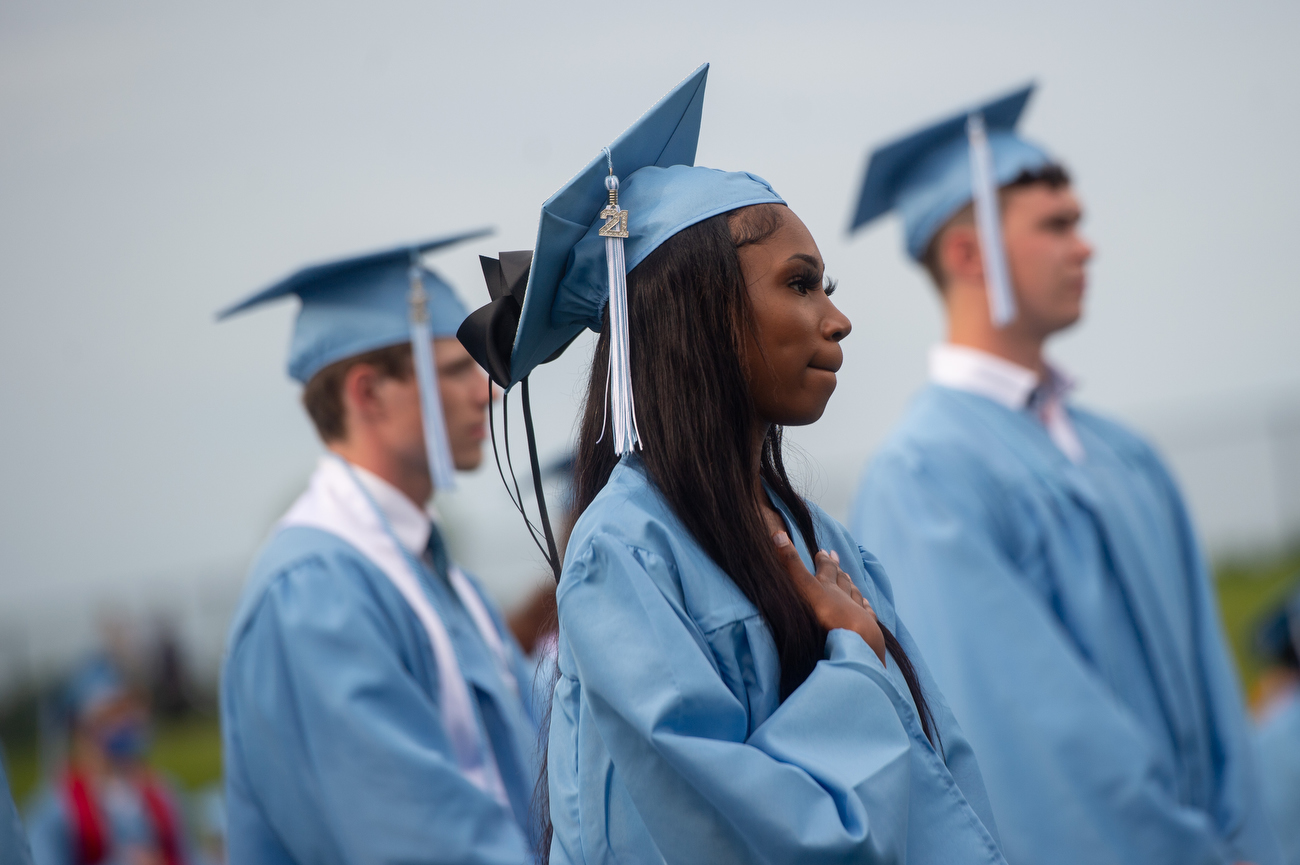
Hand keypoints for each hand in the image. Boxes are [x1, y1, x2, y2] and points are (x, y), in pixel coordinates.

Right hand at [773, 532, 885, 663]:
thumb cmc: (827, 615)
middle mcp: (843, 596)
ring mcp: (857, 611)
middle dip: (836, 567)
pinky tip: (866, 604)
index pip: (825, 569)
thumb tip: (777, 534)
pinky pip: (867, 612)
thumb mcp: (804, 587)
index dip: (823, 559)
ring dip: (850, 583)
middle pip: (840, 578)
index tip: (823, 551)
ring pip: (854, 593)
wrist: (855, 639)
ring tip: (848, 578)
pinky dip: (865, 606)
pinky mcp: (867, 627)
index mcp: (826, 587)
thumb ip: (791, 563)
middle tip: (835, 557)